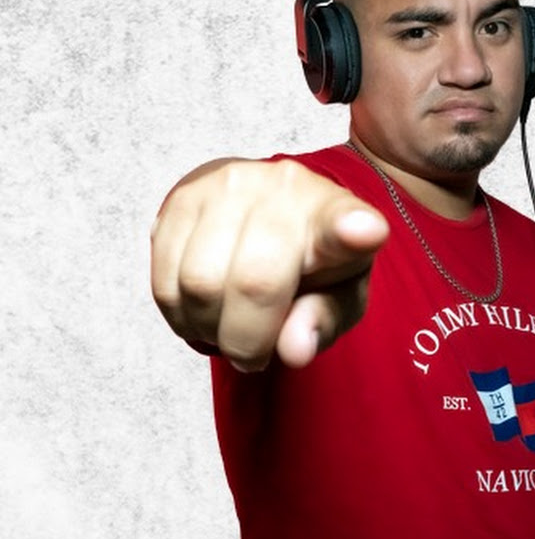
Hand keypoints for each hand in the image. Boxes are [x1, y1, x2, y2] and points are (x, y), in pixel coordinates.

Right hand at [150, 158, 388, 371]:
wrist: (274, 213)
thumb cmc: (314, 263)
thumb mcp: (338, 298)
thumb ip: (323, 322)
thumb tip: (292, 350)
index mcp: (336, 215)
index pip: (344, 221)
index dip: (353, 230)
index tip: (365, 232)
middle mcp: (284, 188)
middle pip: (253, 281)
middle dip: (247, 341)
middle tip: (252, 354)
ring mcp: (229, 184)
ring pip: (199, 283)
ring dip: (209, 329)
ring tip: (228, 327)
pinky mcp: (182, 195)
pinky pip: (165, 279)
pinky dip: (181, 315)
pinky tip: (204, 310)